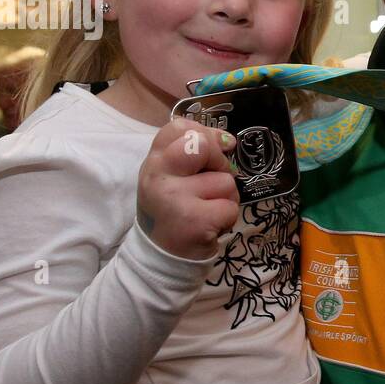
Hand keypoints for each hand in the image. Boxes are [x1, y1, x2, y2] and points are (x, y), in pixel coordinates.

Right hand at [137, 118, 239, 259]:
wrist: (163, 256)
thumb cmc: (175, 209)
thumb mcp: (173, 175)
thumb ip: (194, 152)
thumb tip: (227, 139)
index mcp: (154, 161)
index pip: (179, 127)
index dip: (204, 134)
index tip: (210, 149)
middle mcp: (159, 176)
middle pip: (203, 145)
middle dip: (219, 162)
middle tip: (211, 182)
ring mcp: (175, 198)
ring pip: (225, 181)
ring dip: (225, 197)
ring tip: (206, 209)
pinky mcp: (196, 221)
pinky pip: (231, 206)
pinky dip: (228, 217)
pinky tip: (210, 225)